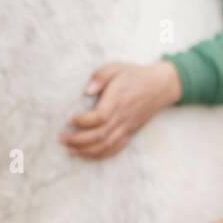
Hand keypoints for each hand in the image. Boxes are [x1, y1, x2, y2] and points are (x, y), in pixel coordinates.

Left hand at [61, 60, 182, 159]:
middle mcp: (122, 117)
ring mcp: (127, 127)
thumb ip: (100, 76)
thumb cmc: (134, 75)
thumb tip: (87, 91)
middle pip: (100, 135)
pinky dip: (100, 155)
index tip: (70, 119)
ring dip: (86, 151)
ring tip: (70, 149)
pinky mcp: (130, 133)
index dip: (83, 121)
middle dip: (78, 140)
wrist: (160, 86)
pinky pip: (115, 149)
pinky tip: (87, 154)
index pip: (99, 117)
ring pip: (106, 146)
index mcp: (118, 101)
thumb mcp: (116, 67)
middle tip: (62, 138)